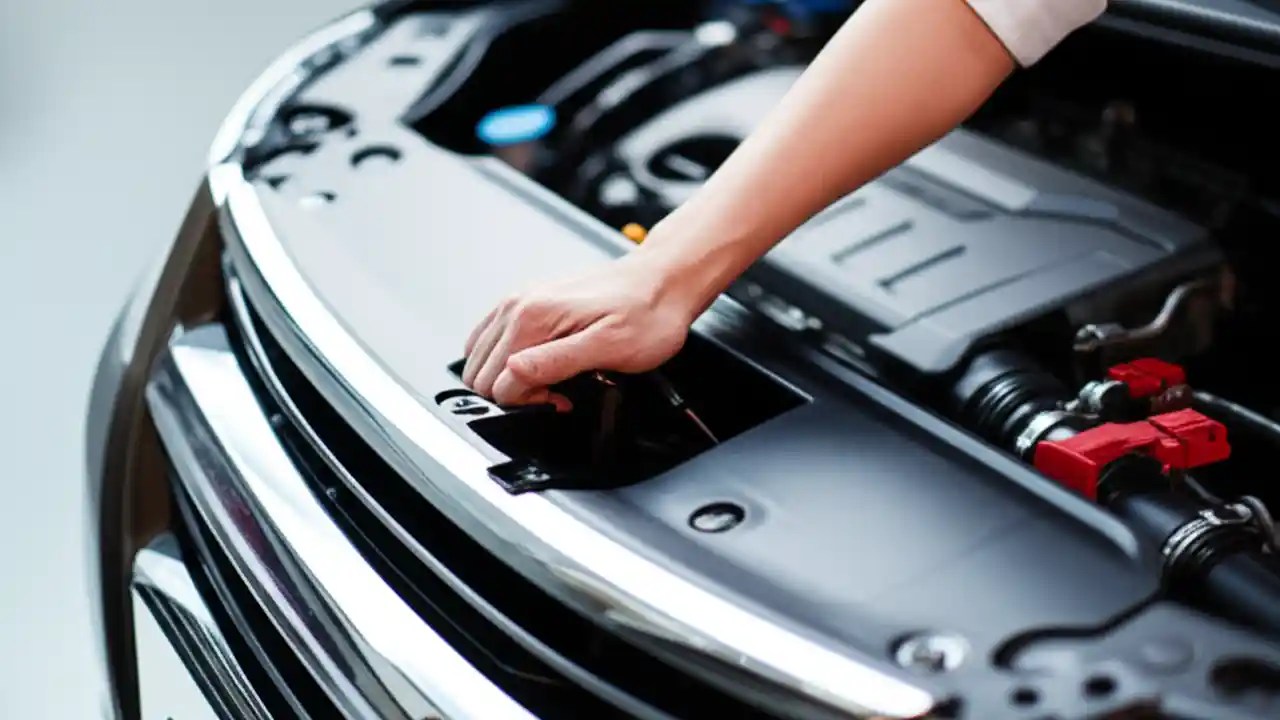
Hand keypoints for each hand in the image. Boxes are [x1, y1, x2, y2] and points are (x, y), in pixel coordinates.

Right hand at [462, 253, 697, 407]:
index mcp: (532, 316)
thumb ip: (556, 362)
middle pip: (482, 373)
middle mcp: (518, 305)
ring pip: (482, 359)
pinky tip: (542, 362)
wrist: (662, 281)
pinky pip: (493, 341)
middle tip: (556, 390)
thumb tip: (512, 376)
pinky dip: (509, 360)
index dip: (528, 402)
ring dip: (511, 378)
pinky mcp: (528, 303)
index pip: (497, 382)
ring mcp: (520, 302)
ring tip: (551, 378)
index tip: (559, 398)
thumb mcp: (609, 348)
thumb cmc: (646, 313)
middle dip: (516, 392)